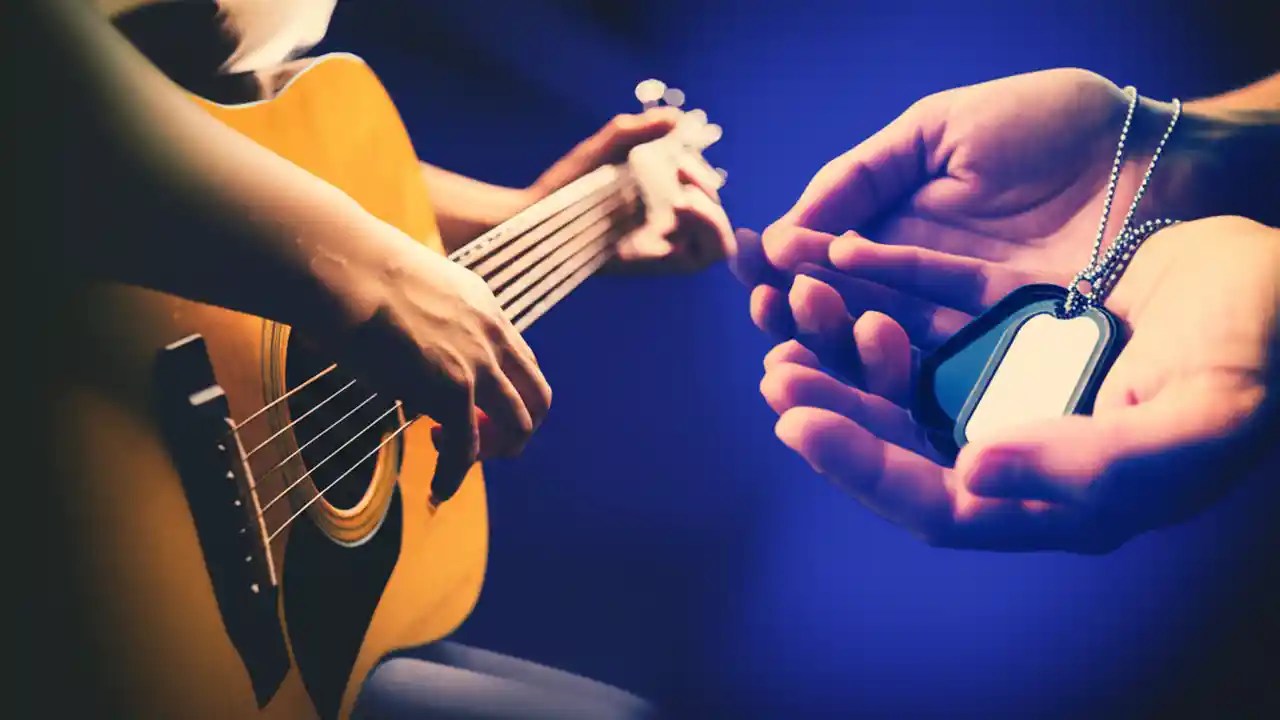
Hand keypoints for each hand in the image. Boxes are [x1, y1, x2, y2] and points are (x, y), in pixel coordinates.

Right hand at [309, 220, 551, 501]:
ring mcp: (478, 364)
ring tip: (460, 463)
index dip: (505, 392)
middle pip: (537, 395)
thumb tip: (397, 350)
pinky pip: (467, 449)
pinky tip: (438, 490)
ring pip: (519, 424)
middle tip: (484, 443)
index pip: (519, 360)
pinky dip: (455, 476)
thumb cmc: (356, 272)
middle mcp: (492, 335)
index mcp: (484, 308)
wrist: (347, 268)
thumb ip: (419, 323)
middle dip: (518, 428)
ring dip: (496, 452)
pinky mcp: (453, 391)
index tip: (476, 407)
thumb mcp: (408, 290)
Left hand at [531, 108, 733, 273]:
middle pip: (714, 209)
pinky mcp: (662, 262)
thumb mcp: (607, 146)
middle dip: (707, 187)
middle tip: (682, 169)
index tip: (680, 154)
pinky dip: (706, 228)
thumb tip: (679, 118)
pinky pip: (703, 255)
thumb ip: (641, 129)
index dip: (702, 169)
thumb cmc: (570, 183)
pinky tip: (680, 206)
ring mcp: (668, 244)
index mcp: (661, 191)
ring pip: (719, 238)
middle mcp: (670, 220)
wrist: (539, 216)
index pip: (703, 183)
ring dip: (713, 213)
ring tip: (686, 196)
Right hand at [734, 67, 1269, 338]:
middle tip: (774, 297)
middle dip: (793, 309)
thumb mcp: (938, 132)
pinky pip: (930, 368)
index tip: (747, 259)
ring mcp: (950, 328)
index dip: (778, 266)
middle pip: (833, 317)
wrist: (1149, 153)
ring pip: (871, 349)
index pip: (816, 263)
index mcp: (890, 234)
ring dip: (827, 338)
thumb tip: (780, 236)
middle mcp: (910, 289)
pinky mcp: (993, 359)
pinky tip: (859, 338)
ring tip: (804, 313)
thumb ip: (859, 177)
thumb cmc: (1048, 127)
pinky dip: (888, 360)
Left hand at [760, 216, 1277, 552]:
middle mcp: (1023, 447)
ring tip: (788, 328)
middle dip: (835, 415)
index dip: (863, 468)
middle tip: (775, 379)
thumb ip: (1084, 466)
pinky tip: (838, 265)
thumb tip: (971, 473)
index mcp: (1058, 495)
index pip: (936, 501)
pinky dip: (886, 293)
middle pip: (906, 443)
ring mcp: (1015, 384)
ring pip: (908, 381)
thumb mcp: (1189, 426)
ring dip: (847, 357)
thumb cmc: (1253, 359)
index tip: (797, 425)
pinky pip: (935, 313)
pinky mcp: (1015, 324)